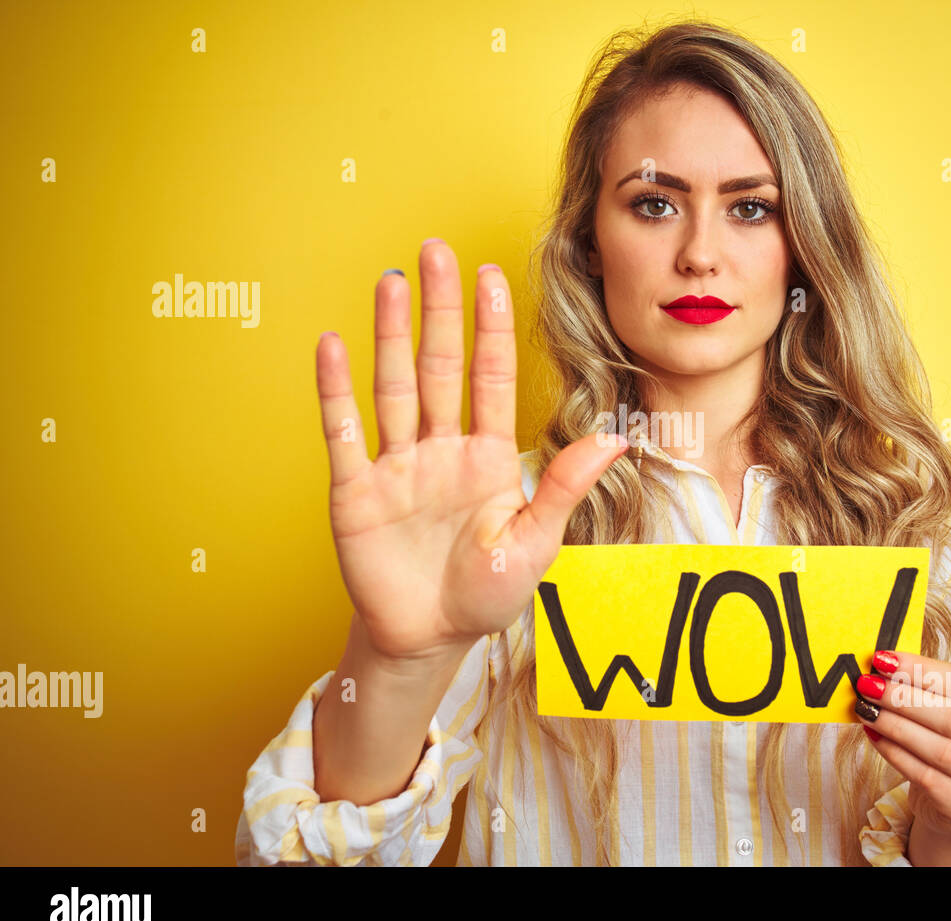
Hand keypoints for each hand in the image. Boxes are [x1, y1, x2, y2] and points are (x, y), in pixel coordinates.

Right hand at [313, 240, 629, 660]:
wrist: (429, 638)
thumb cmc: (486, 592)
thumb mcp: (536, 542)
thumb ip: (564, 485)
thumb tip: (615, 437)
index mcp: (486, 456)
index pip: (490, 377)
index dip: (490, 327)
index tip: (490, 275)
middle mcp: (440, 450)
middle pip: (439, 366)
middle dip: (439, 309)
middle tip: (435, 250)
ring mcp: (396, 466)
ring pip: (392, 387)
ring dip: (390, 334)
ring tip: (390, 281)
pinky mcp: (355, 492)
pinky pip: (344, 433)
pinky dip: (336, 391)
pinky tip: (332, 344)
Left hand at [854, 650, 950, 841]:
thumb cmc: (949, 743)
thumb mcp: (947, 710)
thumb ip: (925, 688)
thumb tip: (884, 664)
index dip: (920, 670)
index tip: (884, 660)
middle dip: (905, 699)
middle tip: (869, 686)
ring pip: (941, 750)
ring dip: (897, 727)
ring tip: (867, 710)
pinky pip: (927, 777)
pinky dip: (896, 754)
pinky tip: (874, 736)